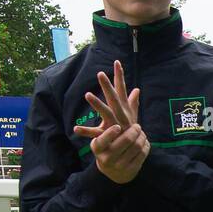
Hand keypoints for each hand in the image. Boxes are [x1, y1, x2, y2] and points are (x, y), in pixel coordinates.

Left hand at [73, 59, 149, 184]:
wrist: (134, 149)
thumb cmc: (131, 130)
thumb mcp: (132, 115)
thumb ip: (133, 101)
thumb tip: (137, 89)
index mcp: (124, 108)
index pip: (122, 88)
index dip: (120, 75)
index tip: (117, 62)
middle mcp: (120, 114)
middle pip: (114, 97)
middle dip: (107, 86)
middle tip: (100, 74)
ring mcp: (114, 124)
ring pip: (105, 112)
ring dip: (97, 103)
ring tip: (87, 94)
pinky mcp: (107, 135)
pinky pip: (95, 133)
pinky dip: (85, 131)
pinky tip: (75, 128)